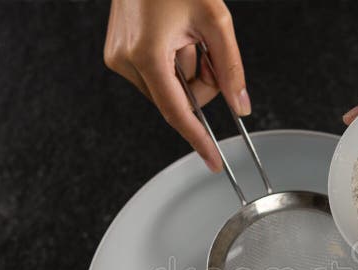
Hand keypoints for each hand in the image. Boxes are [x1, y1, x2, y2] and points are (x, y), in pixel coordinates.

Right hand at [104, 0, 249, 171]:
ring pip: (167, 89)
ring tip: (186, 34)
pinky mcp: (116, 53)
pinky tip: (173, 36)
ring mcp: (117, 57)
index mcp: (147, 54)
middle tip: (207, 50)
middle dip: (201, 83)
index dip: (199, 139)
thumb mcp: (216, 21)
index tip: (214, 161)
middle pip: (177, 100)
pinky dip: (172, 64)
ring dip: (186, 71)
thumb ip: (231, 68)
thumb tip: (241, 105)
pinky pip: (155, 76)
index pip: (178, 113)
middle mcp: (126, 60)